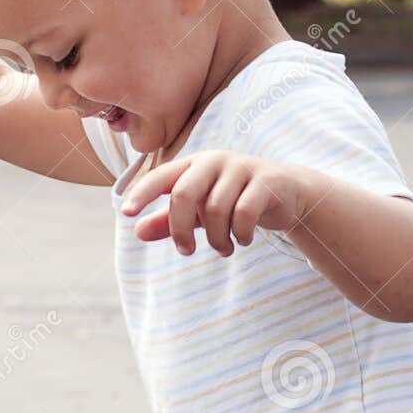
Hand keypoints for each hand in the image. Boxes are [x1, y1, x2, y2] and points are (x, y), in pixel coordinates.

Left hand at [119, 151, 306, 256]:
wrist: (287, 192)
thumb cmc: (235, 199)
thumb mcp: (200, 210)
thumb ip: (170, 220)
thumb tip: (137, 231)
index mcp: (194, 165)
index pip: (161, 176)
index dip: (142, 192)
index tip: (126, 213)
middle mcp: (214, 161)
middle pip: (184, 194)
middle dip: (180, 229)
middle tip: (186, 251)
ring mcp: (241, 168)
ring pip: (215, 210)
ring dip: (217, 239)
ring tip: (224, 249)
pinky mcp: (265, 182)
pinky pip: (243, 214)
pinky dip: (240, 234)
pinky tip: (243, 240)